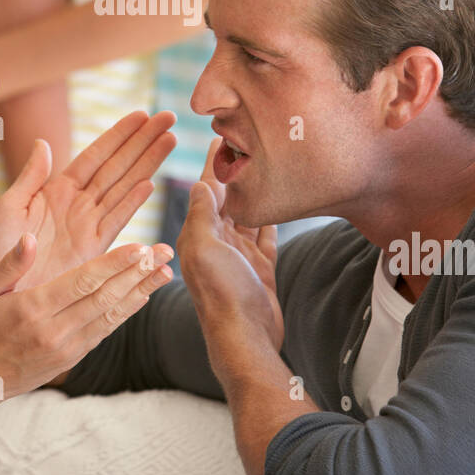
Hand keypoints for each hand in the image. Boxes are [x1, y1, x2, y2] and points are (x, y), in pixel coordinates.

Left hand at [0, 110, 176, 292]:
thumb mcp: (8, 209)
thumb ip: (29, 178)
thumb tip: (43, 142)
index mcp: (57, 190)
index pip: (95, 156)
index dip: (119, 136)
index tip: (142, 115)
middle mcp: (78, 205)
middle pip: (117, 166)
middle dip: (143, 142)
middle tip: (168, 118)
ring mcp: (88, 227)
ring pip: (124, 188)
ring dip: (147, 164)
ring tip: (170, 140)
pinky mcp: (92, 251)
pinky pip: (116, 222)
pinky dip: (132, 204)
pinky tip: (150, 184)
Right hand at [0, 233, 173, 414]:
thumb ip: (10, 264)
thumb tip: (30, 237)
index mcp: (33, 309)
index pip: (83, 282)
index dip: (115, 264)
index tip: (142, 247)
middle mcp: (55, 331)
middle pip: (106, 297)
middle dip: (140, 274)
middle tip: (168, 252)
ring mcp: (65, 349)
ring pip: (111, 316)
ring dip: (141, 293)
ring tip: (166, 274)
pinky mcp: (71, 359)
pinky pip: (104, 332)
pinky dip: (125, 313)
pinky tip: (142, 298)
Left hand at [177, 139, 282, 354]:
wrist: (246, 339)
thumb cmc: (221, 295)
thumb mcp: (204, 248)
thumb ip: (201, 215)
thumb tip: (201, 183)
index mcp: (197, 235)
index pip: (206, 190)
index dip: (213, 164)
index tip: (221, 136)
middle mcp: (216, 243)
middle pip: (226, 199)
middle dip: (234, 173)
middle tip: (249, 143)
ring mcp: (239, 256)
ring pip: (247, 215)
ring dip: (253, 192)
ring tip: (265, 166)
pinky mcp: (260, 269)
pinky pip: (265, 236)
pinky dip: (270, 218)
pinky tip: (277, 200)